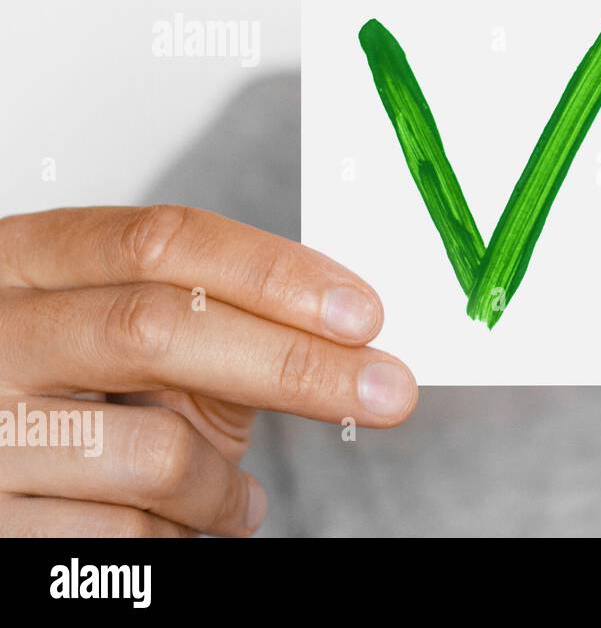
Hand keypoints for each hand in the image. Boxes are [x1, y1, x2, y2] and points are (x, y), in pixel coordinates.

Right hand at [0, 205, 416, 535]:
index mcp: (30, 261)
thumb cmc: (79, 398)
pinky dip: (181, 537)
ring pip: (155, 452)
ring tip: (229, 493)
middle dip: (294, 364)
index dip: (276, 274)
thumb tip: (355, 336)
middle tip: (386, 390)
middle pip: (156, 329)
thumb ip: (224, 324)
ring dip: (225, 486)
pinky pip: (127, 537)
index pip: (163, 242)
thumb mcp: (136, 344)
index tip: (363, 312)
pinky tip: (174, 525)